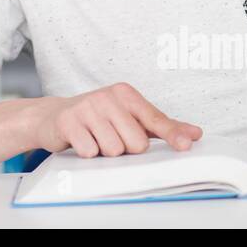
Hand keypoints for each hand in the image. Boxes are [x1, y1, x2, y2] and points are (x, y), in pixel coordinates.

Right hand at [29, 82, 202, 157]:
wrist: (53, 115)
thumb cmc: (97, 117)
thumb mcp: (129, 116)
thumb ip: (161, 125)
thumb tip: (193, 133)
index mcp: (126, 94)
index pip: (155, 119)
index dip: (172, 134)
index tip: (186, 145)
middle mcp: (108, 97)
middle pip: (136, 143)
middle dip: (126, 148)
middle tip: (111, 136)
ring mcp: (87, 107)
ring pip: (114, 150)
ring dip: (105, 152)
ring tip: (95, 138)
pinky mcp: (69, 121)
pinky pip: (91, 151)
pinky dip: (87, 152)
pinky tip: (82, 140)